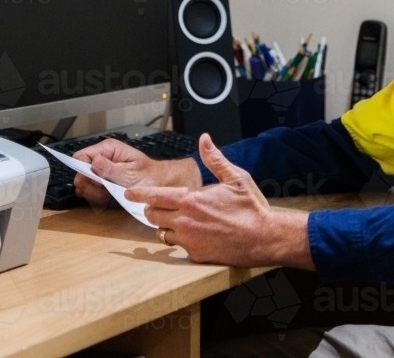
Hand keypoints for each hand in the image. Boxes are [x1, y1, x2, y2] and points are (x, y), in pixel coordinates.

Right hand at [72, 138, 201, 203]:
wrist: (160, 184)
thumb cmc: (150, 176)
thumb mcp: (131, 173)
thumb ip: (111, 169)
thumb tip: (94, 162)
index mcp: (108, 149)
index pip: (81, 156)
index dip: (83, 170)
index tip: (95, 181)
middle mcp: (103, 157)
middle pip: (80, 172)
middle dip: (90, 184)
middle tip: (105, 190)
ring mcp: (102, 169)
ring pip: (84, 183)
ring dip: (94, 192)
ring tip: (110, 193)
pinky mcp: (103, 181)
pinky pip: (91, 191)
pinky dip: (98, 197)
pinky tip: (110, 196)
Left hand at [125, 134, 313, 268]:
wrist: (264, 237)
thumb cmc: (252, 208)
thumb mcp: (236, 177)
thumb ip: (215, 159)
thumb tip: (205, 140)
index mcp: (192, 200)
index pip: (154, 196)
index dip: (138, 194)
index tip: (129, 192)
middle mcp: (185, 221)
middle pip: (152, 216)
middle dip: (153, 209)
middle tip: (161, 205)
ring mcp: (189, 240)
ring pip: (161, 233)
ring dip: (166, 225)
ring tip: (180, 220)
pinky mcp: (195, 254)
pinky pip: (177, 246)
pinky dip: (181, 239)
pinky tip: (195, 233)